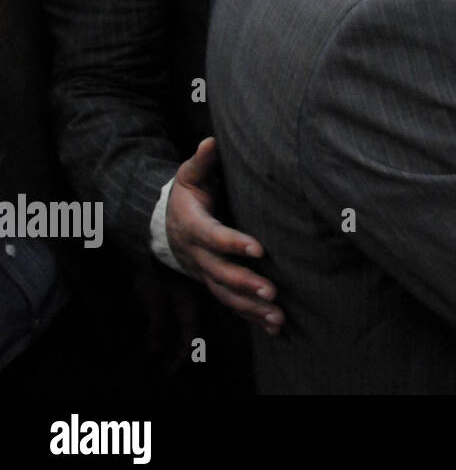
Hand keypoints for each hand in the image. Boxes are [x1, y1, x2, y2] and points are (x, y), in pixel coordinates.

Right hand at [166, 137, 283, 335]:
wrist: (165, 225)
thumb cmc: (186, 195)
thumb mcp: (189, 176)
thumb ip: (202, 162)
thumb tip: (212, 142)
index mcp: (193, 226)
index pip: (213, 237)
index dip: (233, 243)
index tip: (258, 248)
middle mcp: (197, 255)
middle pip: (219, 274)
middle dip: (245, 284)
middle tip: (271, 291)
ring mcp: (204, 273)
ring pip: (225, 296)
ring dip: (250, 308)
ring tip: (277, 317)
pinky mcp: (213, 284)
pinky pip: (230, 305)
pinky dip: (251, 317)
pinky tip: (274, 327)